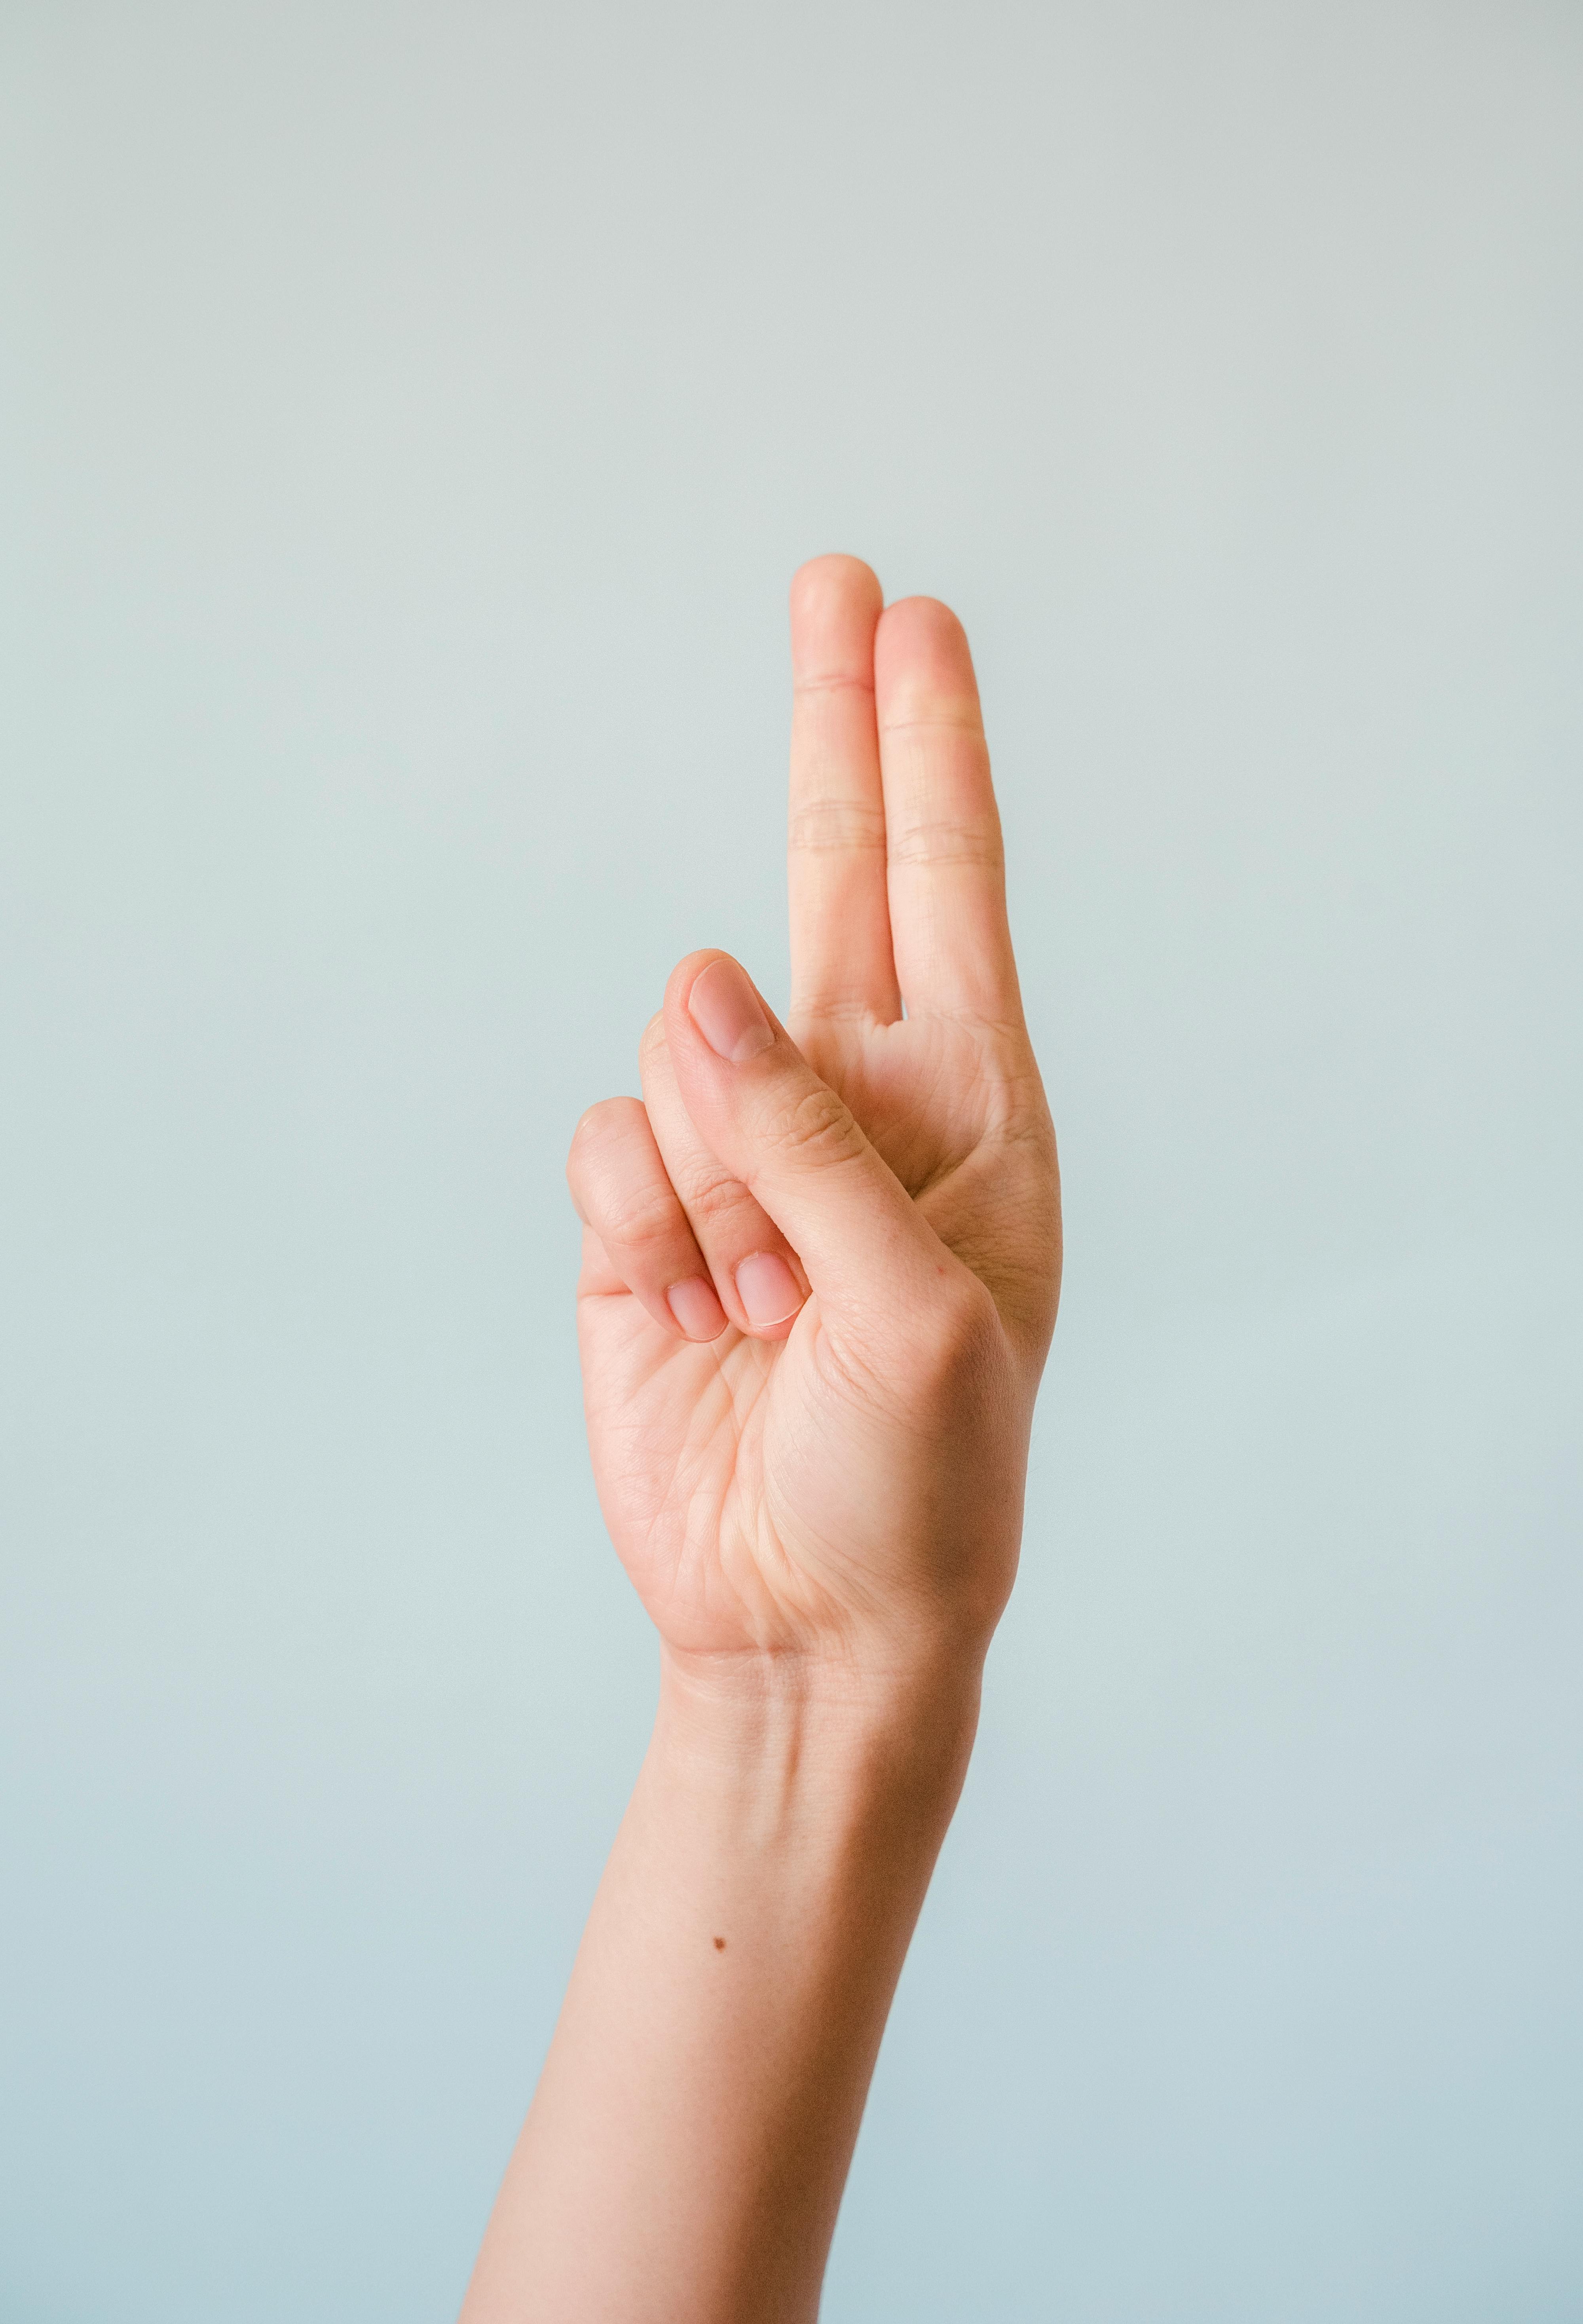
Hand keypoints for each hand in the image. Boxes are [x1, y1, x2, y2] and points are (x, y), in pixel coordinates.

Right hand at [566, 556, 1059, 1686]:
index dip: (926, 752)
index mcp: (968, 1116)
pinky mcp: (643, 1220)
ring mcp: (744, 1157)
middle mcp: (856, 1108)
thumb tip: (700, 986)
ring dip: (712, 1181)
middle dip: (833, 729)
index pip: (949, 893)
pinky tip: (694, 1317)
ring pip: (679, 1047)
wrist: (811, 1618)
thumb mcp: (918, 1313)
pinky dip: (642, 1226)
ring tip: (761, 1310)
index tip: (913, 623)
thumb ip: (814, 1143)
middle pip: (832, 874)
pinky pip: (606, 1144)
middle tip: (834, 577)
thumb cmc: (920, 1478)